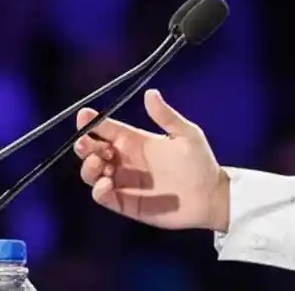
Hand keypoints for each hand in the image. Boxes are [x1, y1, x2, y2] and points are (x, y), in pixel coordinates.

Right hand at [73, 89, 228, 231]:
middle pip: (93, 151)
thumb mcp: (186, 134)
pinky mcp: (126, 203)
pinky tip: (105, 184)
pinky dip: (98, 190)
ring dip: (88, 167)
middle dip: (84, 146)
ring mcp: (124, 182)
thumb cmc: (200, 162)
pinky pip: (104, 196)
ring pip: (93, 173)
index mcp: (136, 141)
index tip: (83, 116)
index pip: (107, 129)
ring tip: (98, 164)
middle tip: (84, 143)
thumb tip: (150, 92)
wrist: (211, 196)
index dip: (92, 122)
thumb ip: (166, 116)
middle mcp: (125, 160)